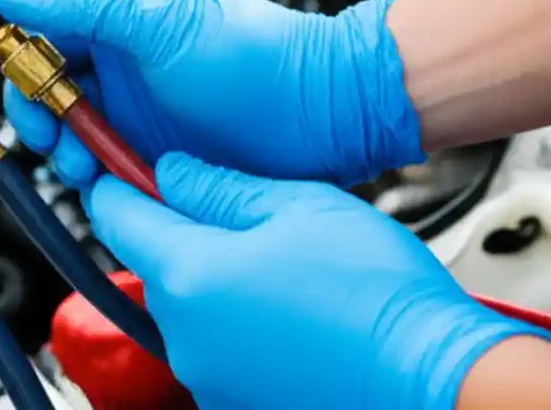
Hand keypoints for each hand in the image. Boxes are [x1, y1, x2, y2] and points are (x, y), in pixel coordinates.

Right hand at [0, 0, 423, 188]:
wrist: (325, 115)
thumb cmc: (258, 56)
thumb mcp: (161, 21)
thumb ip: (84, 6)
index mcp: (124, 17)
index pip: (49, 29)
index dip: (25, 56)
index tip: (22, 80)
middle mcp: (129, 64)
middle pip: (52, 87)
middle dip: (40, 111)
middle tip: (49, 130)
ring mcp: (143, 111)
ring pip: (75, 134)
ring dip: (66, 151)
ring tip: (83, 163)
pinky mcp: (158, 156)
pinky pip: (108, 170)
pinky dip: (98, 180)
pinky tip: (109, 181)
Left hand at [85, 152, 550, 409]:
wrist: (434, 380)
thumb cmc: (378, 296)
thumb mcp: (297, 206)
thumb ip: (219, 187)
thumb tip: (169, 172)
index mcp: (188, 276)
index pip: (116, 218)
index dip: (117, 182)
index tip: (123, 165)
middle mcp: (184, 338)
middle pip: (159, 265)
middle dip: (189, 233)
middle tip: (246, 210)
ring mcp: (209, 378)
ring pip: (194, 308)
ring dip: (223, 281)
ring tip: (291, 267)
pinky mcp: (237, 403)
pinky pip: (222, 348)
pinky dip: (245, 324)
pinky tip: (298, 311)